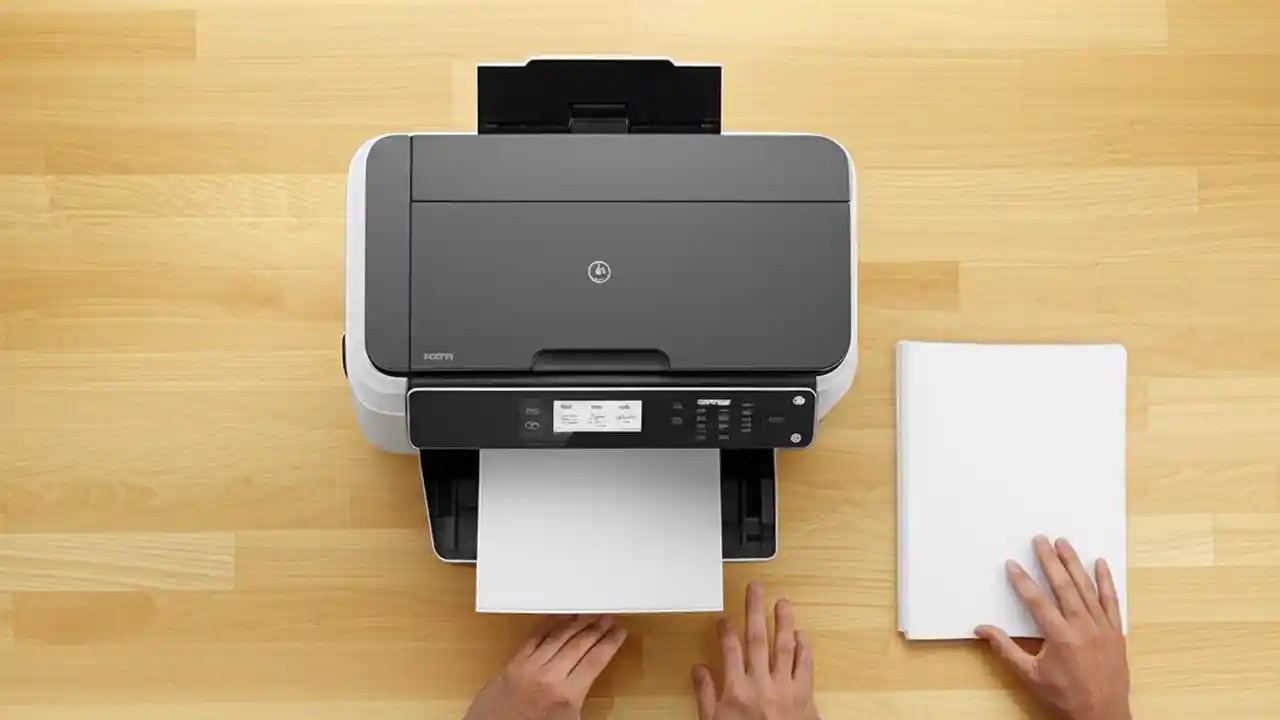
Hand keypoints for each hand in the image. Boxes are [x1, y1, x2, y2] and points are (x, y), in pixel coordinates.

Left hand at [463, 615, 626, 719]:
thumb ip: (581, 699)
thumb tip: (593, 675)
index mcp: (567, 696)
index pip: (595, 660)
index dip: (610, 643)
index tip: (619, 633)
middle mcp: (549, 677)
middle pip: (579, 644)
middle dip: (596, 629)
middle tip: (607, 618)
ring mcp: (529, 667)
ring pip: (558, 637)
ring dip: (576, 623)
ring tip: (589, 615)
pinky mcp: (513, 664)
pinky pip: (534, 638)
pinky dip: (548, 625)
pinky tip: (559, 618)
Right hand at [691, 581, 819, 719]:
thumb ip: (706, 696)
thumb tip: (699, 670)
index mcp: (736, 690)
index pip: (730, 648)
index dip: (725, 629)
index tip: (723, 617)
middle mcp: (762, 684)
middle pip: (757, 638)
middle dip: (755, 610)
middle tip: (755, 588)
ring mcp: (786, 689)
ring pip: (784, 646)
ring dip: (783, 621)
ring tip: (782, 602)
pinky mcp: (805, 697)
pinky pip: (805, 666)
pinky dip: (804, 649)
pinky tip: (801, 635)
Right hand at [976, 536, 1130, 719]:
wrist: (1102, 716)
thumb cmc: (1065, 697)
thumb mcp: (1029, 675)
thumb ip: (1005, 649)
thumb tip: (981, 630)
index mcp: (1059, 636)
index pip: (1037, 600)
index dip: (1022, 580)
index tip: (1012, 564)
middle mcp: (1082, 626)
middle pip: (1063, 585)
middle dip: (1050, 560)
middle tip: (1040, 540)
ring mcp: (1102, 628)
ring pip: (1087, 588)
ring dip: (1074, 564)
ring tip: (1064, 543)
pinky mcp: (1115, 632)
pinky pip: (1111, 601)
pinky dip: (1105, 581)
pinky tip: (1100, 564)